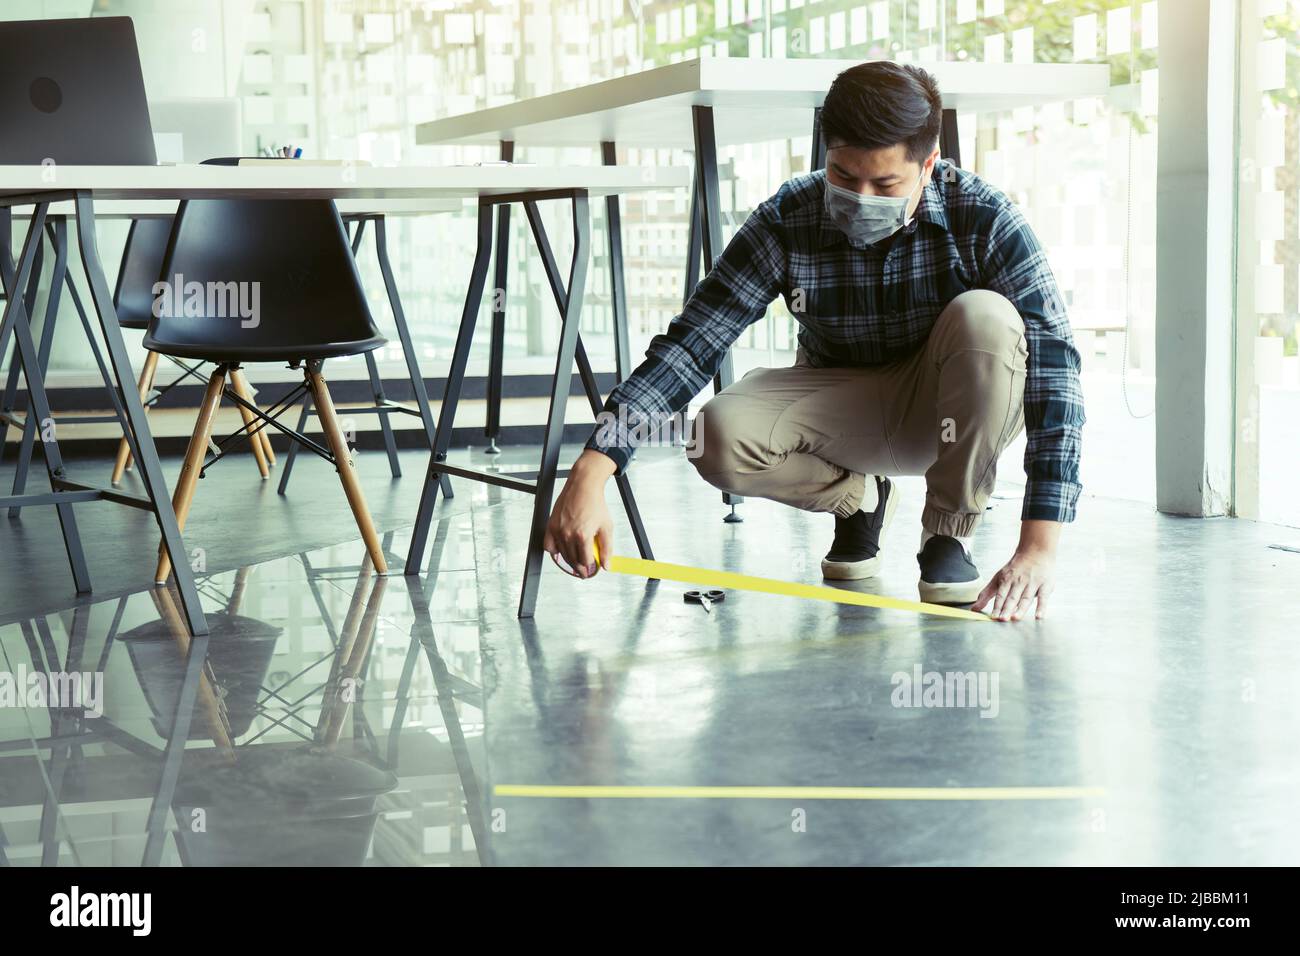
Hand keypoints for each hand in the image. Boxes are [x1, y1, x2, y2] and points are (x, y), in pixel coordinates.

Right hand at [543, 450, 616, 578]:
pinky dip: (554, 551)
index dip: (589, 568)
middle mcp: (568, 534)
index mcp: (583, 536)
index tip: (592, 570)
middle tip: (584, 572)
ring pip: (561, 554)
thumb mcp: (607, 527)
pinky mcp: (551, 525)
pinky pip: (548, 545)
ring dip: (569, 561)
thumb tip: (607, 566)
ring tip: (575, 563)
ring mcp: (558, 530)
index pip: (585, 561)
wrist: (583, 487)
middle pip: (572, 560)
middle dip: (579, 569)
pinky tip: (561, 551)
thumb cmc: (595, 504)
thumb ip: (607, 548)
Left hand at [974, 547, 1055, 620]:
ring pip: (1026, 598)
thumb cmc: (1016, 568)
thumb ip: (986, 594)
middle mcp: (1019, 582)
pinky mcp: (1046, 585)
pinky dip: (1041, 607)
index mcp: (1006, 580)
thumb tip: (974, 609)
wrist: (1036, 551)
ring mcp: (1033, 583)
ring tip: (1015, 618)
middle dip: (1007, 608)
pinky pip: (1044, 597)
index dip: (996, 606)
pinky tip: (1039, 616)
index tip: (993, 617)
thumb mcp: (998, 578)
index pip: (1000, 595)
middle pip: (1012, 598)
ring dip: (1021, 609)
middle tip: (1002, 619)